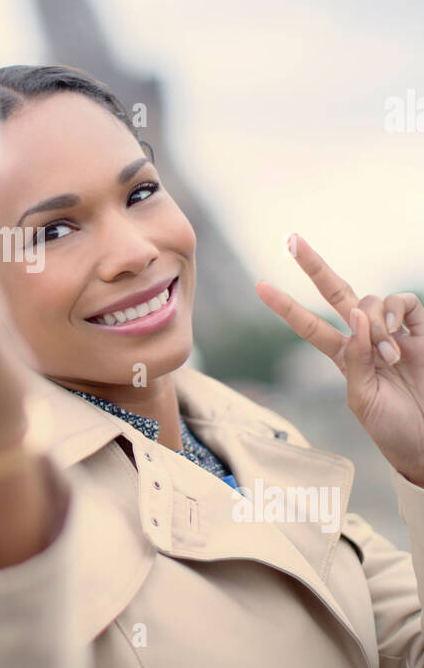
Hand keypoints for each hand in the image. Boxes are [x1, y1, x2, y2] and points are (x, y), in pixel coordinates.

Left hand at [254, 234, 423, 486]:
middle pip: (335, 292)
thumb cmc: (391, 428)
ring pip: (371, 302)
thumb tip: (355, 316)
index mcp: (343, 357)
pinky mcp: (421, 332)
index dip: (286, 306)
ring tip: (389, 356)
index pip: (309, 325)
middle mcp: (364, 338)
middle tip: (292, 240)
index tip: (259, 286)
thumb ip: (355, 359)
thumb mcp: (362, 398)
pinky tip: (397, 331)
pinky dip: (397, 310)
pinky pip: (405, 303)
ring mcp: (393, 332)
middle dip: (313, 266)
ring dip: (375, 324)